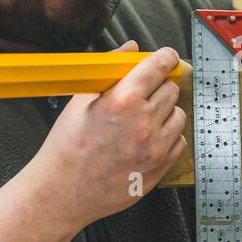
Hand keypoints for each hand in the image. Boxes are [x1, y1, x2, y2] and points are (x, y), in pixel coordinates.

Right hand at [29, 41, 185, 230]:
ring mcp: (155, 147)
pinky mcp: (160, 167)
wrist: (63, 192)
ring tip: (143, 119)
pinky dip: (168, 137)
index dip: (165, 57)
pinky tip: (147, 139)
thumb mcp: (81, 100)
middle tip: (142, 94)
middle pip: (171, 89)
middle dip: (159, 87)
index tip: (166, 58)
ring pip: (178, 115)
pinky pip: (179, 141)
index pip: (159, 66)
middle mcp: (144, 122)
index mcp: (123, 101)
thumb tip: (131, 50)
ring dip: (165, 112)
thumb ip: (110, 70)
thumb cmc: (67, 146)